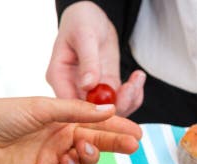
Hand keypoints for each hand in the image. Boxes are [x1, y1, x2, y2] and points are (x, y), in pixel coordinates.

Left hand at [0, 97, 141, 163]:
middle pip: (97, 140)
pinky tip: (68, 163)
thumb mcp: (41, 108)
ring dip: (91, 156)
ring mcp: (54, 154)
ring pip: (86, 160)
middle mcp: (61, 134)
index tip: (136, 132)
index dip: (117, 126)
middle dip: (116, 143)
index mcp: (62, 115)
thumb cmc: (1, 115)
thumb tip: (109, 110)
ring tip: (85, 150)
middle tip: (133, 146)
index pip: (97, 121)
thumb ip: (76, 111)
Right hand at [46, 1, 145, 115]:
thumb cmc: (82, 20)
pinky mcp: (106, 89)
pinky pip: (121, 101)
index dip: (87, 112)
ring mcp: (90, 91)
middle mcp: (72, 88)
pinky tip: (138, 78)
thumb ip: (88, 60)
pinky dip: (133, 95)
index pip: (68, 104)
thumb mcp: (85, 35)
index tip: (108, 107)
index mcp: (59, 76)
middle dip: (114, 108)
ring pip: (109, 111)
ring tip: (137, 79)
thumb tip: (88, 85)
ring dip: (128, 100)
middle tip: (130, 90)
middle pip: (91, 114)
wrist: (94, 18)